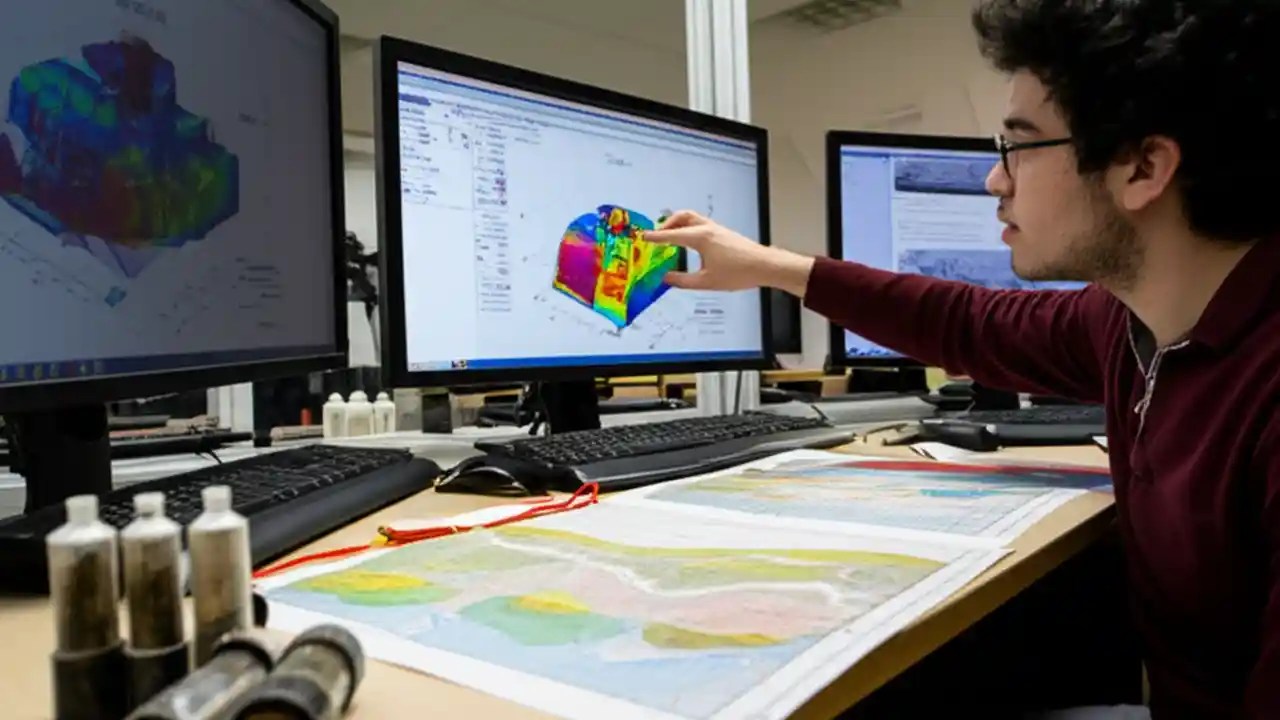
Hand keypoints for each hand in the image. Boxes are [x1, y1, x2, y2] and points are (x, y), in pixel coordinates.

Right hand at [644, 210, 814, 296]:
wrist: (764, 266)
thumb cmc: (737, 273)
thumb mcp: (706, 282)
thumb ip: (682, 281)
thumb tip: (666, 278)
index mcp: (700, 238)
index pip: (672, 235)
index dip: (655, 237)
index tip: (643, 237)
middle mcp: (707, 229)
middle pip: (682, 217)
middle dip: (666, 224)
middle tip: (656, 235)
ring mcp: (716, 229)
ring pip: (692, 218)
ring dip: (678, 223)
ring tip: (670, 237)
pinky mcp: (723, 233)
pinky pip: (700, 224)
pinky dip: (689, 227)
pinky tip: (689, 242)